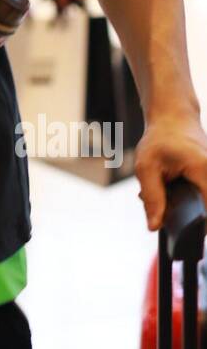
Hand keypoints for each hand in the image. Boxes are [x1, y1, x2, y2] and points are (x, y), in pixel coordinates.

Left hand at [134, 111, 206, 230]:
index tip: (179, 231)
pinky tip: (174, 184)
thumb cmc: (159, 138)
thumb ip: (152, 197)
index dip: (194, 226)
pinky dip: (190, 196)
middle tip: (165, 204)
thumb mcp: (147, 166)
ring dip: (187, 204)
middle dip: (185, 214)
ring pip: (204, 203)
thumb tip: (154, 227)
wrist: (173, 116)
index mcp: (204, 170)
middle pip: (205, 210)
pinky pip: (203, 195)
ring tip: (169, 186)